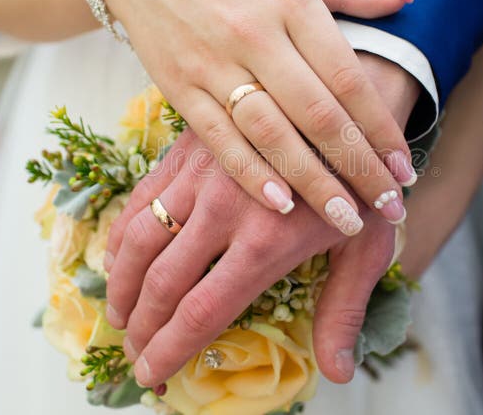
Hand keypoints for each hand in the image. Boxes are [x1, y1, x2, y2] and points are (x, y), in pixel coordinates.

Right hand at [104, 53, 420, 385]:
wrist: (344, 106)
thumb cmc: (359, 184)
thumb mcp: (365, 248)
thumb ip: (343, 309)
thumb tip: (335, 373)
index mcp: (266, 242)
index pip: (202, 311)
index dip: (171, 350)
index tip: (153, 375)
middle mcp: (225, 209)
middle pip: (163, 284)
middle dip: (142, 328)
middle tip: (135, 355)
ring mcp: (201, 176)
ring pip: (141, 240)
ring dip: (121, 286)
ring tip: (117, 317)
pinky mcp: (188, 152)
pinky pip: (140, 199)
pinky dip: (122, 235)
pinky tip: (117, 261)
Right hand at [105, 0, 417, 232]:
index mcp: (292, 3)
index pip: (347, 78)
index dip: (380, 128)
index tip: (406, 167)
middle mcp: (256, 36)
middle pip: (318, 115)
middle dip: (359, 167)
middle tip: (390, 206)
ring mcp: (214, 65)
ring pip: (271, 134)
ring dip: (312, 182)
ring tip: (346, 219)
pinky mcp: (180, 88)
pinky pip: (219, 139)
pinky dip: (249, 173)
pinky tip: (280, 204)